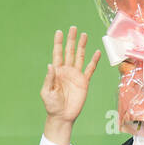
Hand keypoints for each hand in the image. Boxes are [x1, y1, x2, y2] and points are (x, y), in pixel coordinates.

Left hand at [41, 26, 101, 144]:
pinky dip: (93, 61)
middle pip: (69, 51)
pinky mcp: (84, 82)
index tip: (59, 32)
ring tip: (84, 35)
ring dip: (82, 46)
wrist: (63, 116)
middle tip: (73, 28)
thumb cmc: (52, 105)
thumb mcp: (47, 92)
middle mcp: (66, 70)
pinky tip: (96, 52)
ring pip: (79, 57)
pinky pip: (90, 69)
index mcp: (56, 71)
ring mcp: (76, 75)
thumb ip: (49, 78)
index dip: (58, 43)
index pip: (58, 53)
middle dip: (71, 40)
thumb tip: (50, 65)